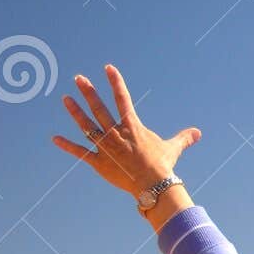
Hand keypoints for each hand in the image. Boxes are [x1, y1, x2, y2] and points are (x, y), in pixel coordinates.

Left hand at [51, 65, 200, 224]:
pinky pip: (80, 152)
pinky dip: (67, 146)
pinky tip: (55, 139)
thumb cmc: (163, 166)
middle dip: (88, 91)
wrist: (153, 186)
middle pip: (99, 108)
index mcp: (132, 127)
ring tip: (65, 98)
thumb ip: (183, 138)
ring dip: (75, 111)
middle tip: (78, 78)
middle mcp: (116, 133)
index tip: (108, 67)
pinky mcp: (99, 162)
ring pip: (86, 125)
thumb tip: (198, 132)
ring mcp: (105, 147)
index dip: (115, 81)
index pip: (123, 98)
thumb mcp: (173, 149)